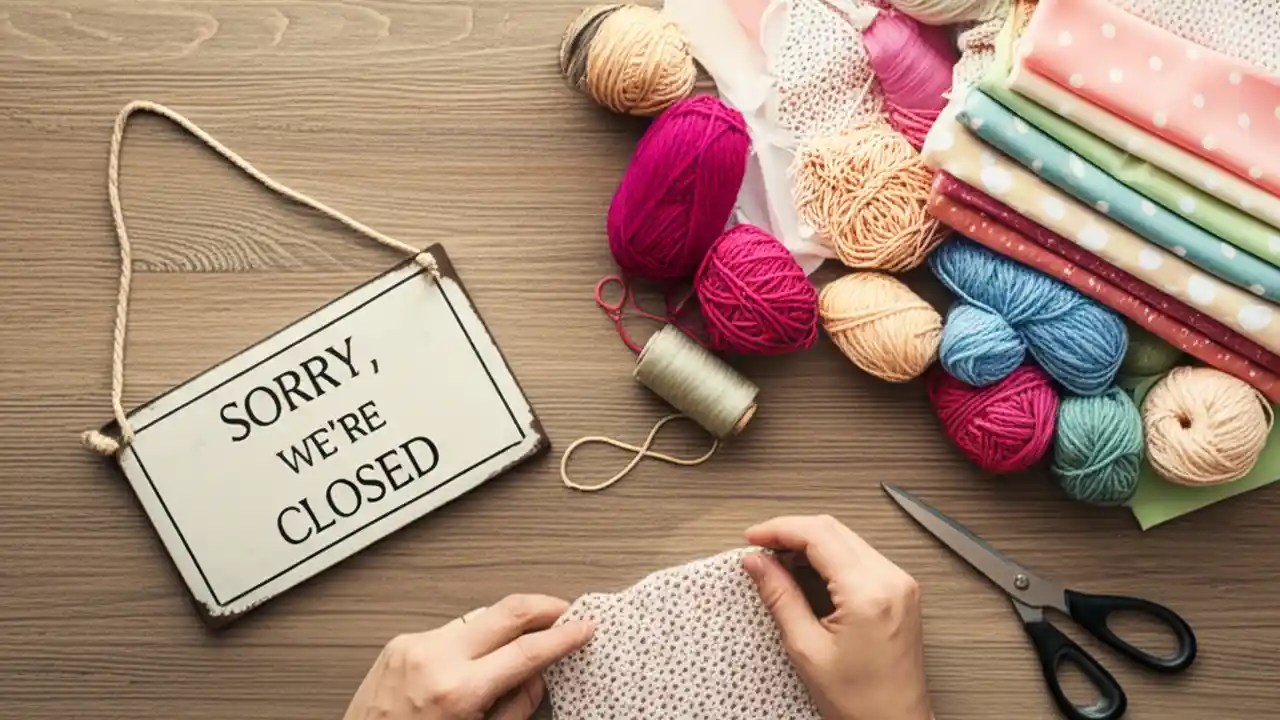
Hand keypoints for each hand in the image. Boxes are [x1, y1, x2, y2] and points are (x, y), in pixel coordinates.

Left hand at [343, 594, 594, 719]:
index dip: (563, 636)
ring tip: (525, 641)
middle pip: (506, 609)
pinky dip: (472, 640)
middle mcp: (434, 659)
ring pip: (479, 617)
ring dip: (506, 625)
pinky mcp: (399, 642)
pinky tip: (478, 658)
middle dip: (544, 606)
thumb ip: (516, 705)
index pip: (527, 650)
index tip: (583, 627)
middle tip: (566, 612)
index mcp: (457, 691)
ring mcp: (413, 645)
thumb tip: (539, 673)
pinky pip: (451, 630)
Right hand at [744, 516, 931, 719]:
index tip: (753, 537)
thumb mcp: (807, 649)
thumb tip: (758, 563)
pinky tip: (807, 569)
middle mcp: (891, 581)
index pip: (819, 535)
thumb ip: (780, 597)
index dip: (780, 529)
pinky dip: (829, 555)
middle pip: (833, 530)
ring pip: (846, 538)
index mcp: (869, 594)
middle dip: (792, 531)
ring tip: (778, 560)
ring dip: (810, 541)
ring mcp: (900, 584)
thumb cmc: (861, 702)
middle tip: (760, 547)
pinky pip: (860, 556)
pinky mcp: (900, 591)